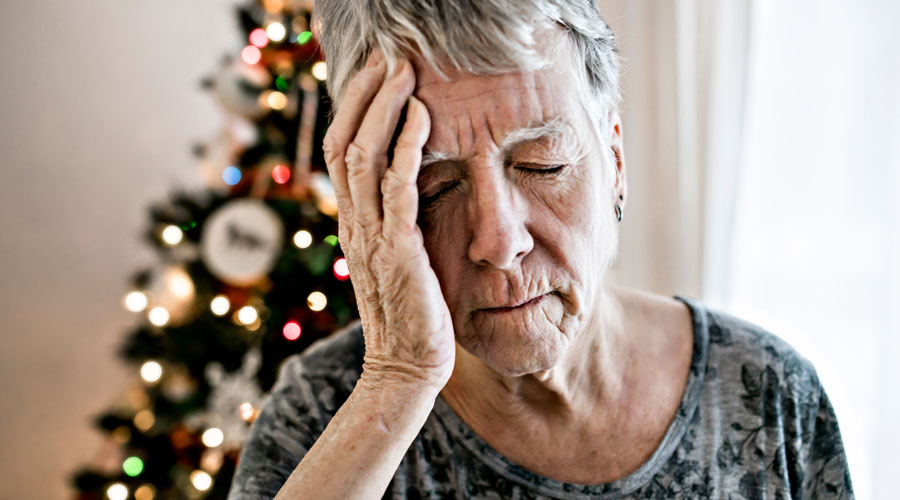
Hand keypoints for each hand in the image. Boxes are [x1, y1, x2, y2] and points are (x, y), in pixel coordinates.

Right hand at [322, 51, 454, 390]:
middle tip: (388, 57)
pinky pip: (397, 188)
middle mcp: (353, 223)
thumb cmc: (410, 314)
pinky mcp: (397, 249)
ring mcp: (370, 236)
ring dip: (384, 108)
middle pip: (345, 143)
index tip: (376, 75)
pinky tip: (422, 117)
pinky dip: (406, 147)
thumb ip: (393, 224)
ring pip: (364, 156)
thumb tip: (406, 187)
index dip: (354, 109)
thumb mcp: (395, 260)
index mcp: (352, 223)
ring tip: (405, 71)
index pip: (341, 152)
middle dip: (365, 95)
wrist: (406, 367)